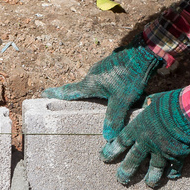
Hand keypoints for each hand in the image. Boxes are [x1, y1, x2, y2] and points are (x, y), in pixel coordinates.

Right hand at [41, 40, 162, 140]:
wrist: (146, 50)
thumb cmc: (132, 74)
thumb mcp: (123, 99)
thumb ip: (114, 118)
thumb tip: (108, 138)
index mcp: (90, 83)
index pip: (69, 91)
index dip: (56, 94)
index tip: (43, 94)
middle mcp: (93, 74)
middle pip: (81, 89)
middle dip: (75, 97)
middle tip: (66, 103)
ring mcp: (103, 68)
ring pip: (94, 85)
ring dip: (94, 93)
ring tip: (95, 103)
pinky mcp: (113, 66)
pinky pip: (104, 80)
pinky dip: (105, 88)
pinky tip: (114, 94)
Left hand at [100, 89, 189, 187]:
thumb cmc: (172, 103)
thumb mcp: (154, 100)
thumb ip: (148, 106)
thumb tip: (147, 103)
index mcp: (138, 128)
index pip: (120, 142)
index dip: (111, 151)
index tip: (103, 158)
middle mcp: (147, 143)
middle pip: (133, 160)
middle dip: (126, 171)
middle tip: (121, 180)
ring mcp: (162, 152)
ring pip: (154, 169)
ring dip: (150, 178)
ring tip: (149, 184)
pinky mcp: (177, 157)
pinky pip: (174, 168)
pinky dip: (173, 173)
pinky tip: (171, 177)